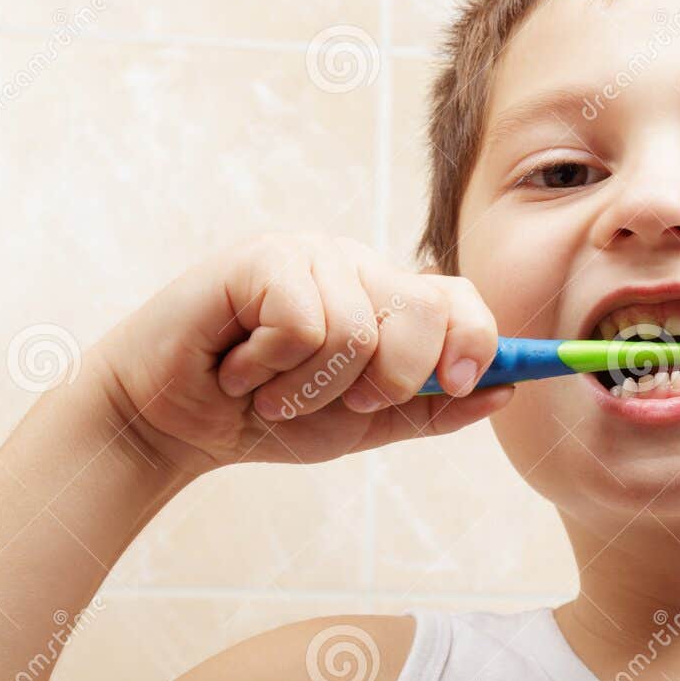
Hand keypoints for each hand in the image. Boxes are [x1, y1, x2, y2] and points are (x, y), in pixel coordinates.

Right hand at [94, 233, 511, 476]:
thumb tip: (507, 391)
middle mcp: (359, 266)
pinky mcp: (264, 258)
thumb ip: (433, 409)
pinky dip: (270, 367)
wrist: (172, 425)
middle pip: (425, 310)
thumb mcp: (364, 425)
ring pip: (359, 331)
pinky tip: (240, 366)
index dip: (477, 341)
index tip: (463, 383)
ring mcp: (313, 254)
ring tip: (271, 387)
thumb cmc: (267, 418)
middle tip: (342, 404)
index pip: (460, 298)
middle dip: (390, 379)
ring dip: (311, 387)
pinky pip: (305, 325)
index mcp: (389, 298)